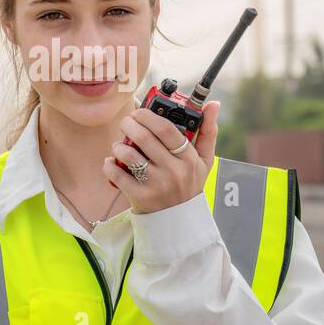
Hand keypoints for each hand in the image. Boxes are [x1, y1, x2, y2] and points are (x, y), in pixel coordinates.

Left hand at [102, 101, 220, 214]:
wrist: (179, 221)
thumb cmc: (190, 185)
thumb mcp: (204, 161)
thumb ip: (208, 132)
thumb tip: (214, 104)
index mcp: (188, 159)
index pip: (167, 129)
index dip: (148, 116)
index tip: (139, 111)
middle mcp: (173, 171)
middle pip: (144, 137)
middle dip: (129, 124)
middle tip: (126, 122)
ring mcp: (156, 185)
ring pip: (128, 154)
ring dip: (118, 145)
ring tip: (119, 145)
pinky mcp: (140, 197)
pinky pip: (117, 174)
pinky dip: (109, 165)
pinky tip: (111, 162)